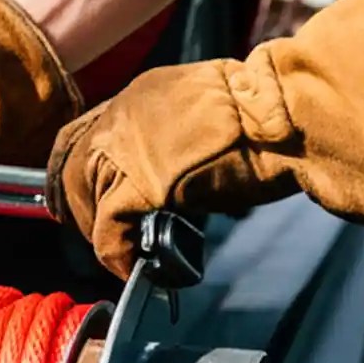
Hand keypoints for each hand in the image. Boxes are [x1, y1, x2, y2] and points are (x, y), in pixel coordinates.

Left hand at [46, 0, 363, 279]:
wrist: (295, 115)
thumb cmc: (273, 119)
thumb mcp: (207, 118)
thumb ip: (174, 141)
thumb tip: (169, 179)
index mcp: (140, 95)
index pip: (80, 131)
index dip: (68, 166)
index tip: (69, 195)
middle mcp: (125, 114)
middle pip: (70, 164)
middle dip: (74, 204)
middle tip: (91, 234)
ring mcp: (129, 145)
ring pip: (83, 196)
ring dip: (96, 231)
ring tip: (118, 253)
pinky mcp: (143, 181)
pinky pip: (109, 228)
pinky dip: (114, 253)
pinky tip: (130, 267)